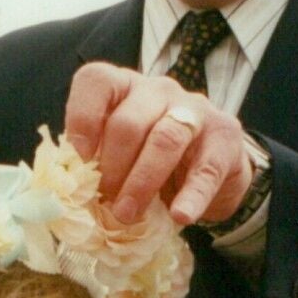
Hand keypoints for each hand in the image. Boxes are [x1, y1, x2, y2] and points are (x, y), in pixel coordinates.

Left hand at [64, 62, 253, 228]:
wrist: (213, 171)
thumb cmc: (155, 162)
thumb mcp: (122, 155)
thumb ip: (98, 161)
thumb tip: (72, 192)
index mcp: (126, 88)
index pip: (97, 81)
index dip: (82, 118)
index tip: (78, 158)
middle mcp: (160, 91)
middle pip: (128, 122)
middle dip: (112, 168)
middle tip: (105, 203)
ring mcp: (195, 111)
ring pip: (165, 140)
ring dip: (142, 183)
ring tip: (128, 215)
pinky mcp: (225, 138)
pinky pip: (206, 169)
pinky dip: (192, 196)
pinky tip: (181, 215)